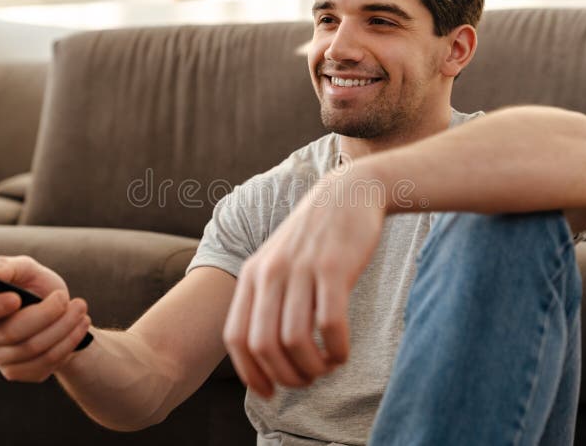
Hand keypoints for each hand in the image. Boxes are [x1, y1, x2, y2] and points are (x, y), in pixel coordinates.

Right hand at [0, 255, 91, 382]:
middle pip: (10, 333)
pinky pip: (44, 363)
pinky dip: (68, 342)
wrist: (61, 313)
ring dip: (64, 326)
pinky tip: (79, 327)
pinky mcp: (16, 372)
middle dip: (47, 313)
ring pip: (32, 348)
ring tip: (81, 309)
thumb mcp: (27, 269)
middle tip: (69, 299)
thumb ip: (7, 266)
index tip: (16, 298)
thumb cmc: (37, 287)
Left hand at [223, 170, 384, 396]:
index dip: (250, 374)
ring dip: (312, 367)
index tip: (270, 393)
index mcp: (252, 275)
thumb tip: (265, 354)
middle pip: (263, 345)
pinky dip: (337, 350)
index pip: (235, 338)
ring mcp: (301, 269)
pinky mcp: (333, 267)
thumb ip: (266, 299)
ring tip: (327, 367)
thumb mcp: (278, 262)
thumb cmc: (315, 237)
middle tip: (307, 380)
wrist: (350, 193)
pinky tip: (343, 352)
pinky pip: (330, 325)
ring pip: (295, 340)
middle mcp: (270, 273)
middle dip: (285, 376)